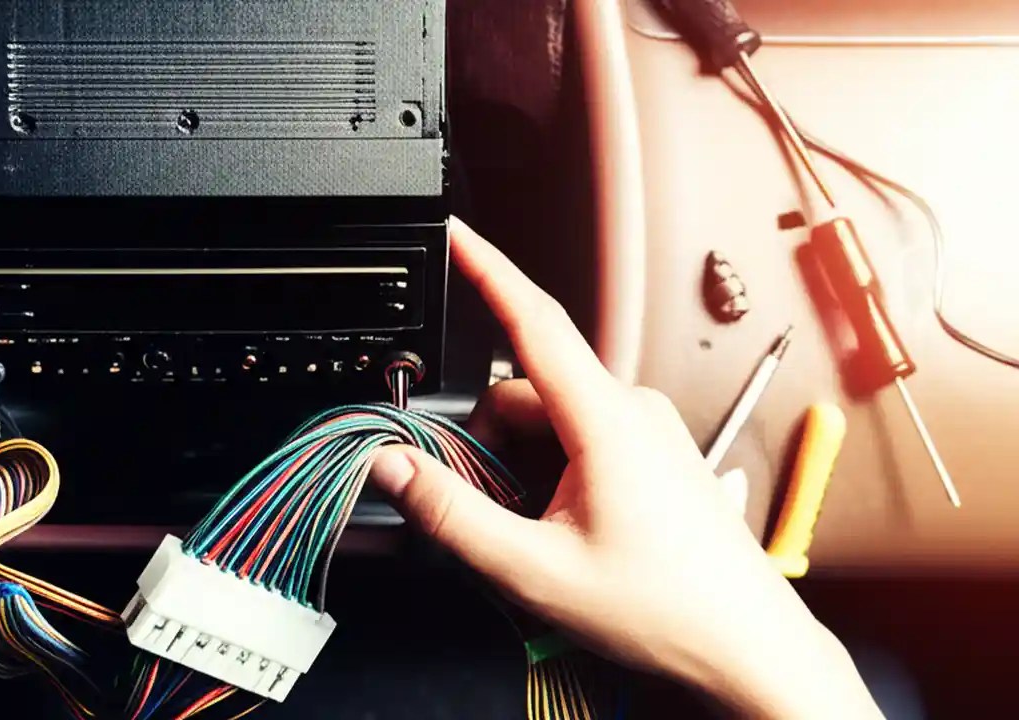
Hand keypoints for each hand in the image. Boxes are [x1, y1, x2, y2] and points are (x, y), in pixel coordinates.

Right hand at [369, 218, 880, 718]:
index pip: (535, 320)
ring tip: (537, 540)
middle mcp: (630, 410)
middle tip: (487, 518)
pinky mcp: (652, 452)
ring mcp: (645, 431)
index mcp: (606, 421)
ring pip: (546, 423)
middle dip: (486, 446)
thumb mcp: (534, 570)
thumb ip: (452, 515)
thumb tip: (395, 469)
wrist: (744, 645)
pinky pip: (576, 440)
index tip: (454, 232)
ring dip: (518, 469)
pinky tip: (562, 531)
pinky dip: (547, 476)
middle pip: (522, 394)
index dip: (487, 269)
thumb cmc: (664, 608)